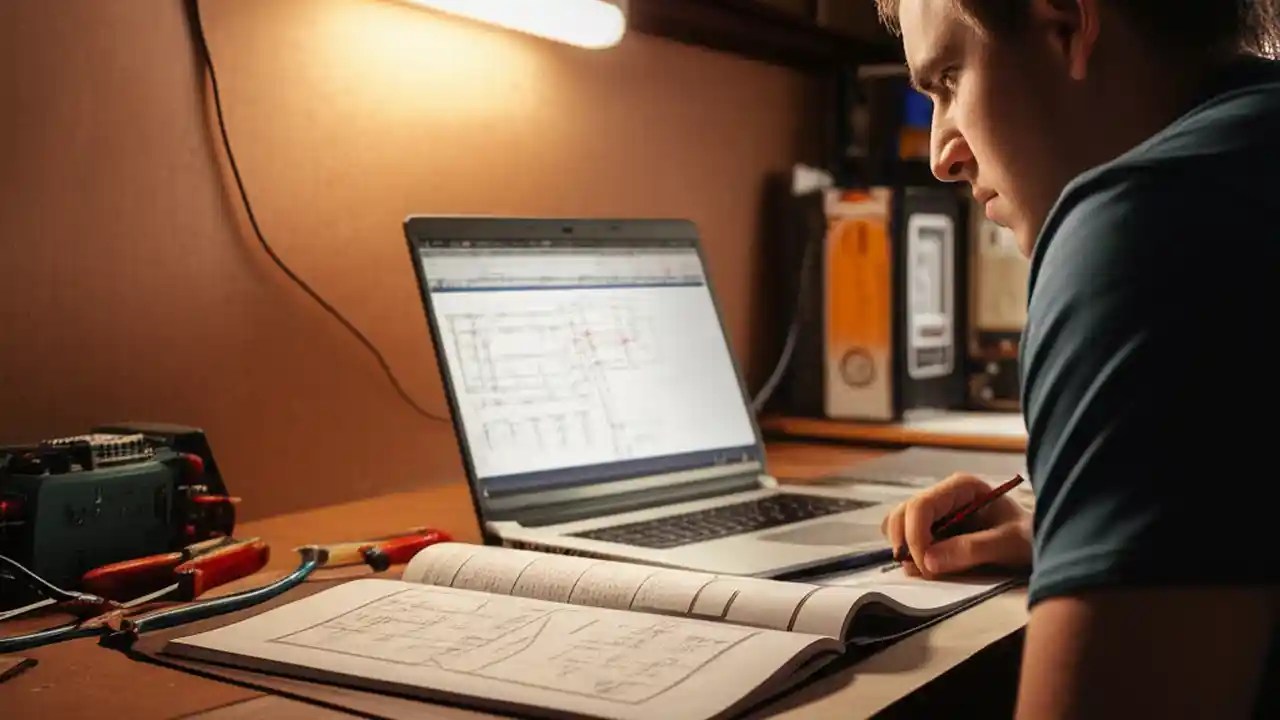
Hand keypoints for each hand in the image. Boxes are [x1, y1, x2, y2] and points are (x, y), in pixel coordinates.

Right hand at [880, 473, 1031, 578]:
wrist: (1041, 546)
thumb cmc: (1031, 538)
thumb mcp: (1010, 543)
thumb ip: (972, 549)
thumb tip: (927, 561)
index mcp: (961, 488)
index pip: (921, 505)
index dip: (915, 535)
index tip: (926, 566)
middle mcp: (943, 496)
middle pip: (901, 513)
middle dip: (906, 543)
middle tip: (926, 572)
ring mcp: (936, 514)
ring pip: (897, 525)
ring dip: (905, 550)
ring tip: (929, 570)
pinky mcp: (933, 532)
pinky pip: (906, 540)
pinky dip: (909, 556)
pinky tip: (930, 568)